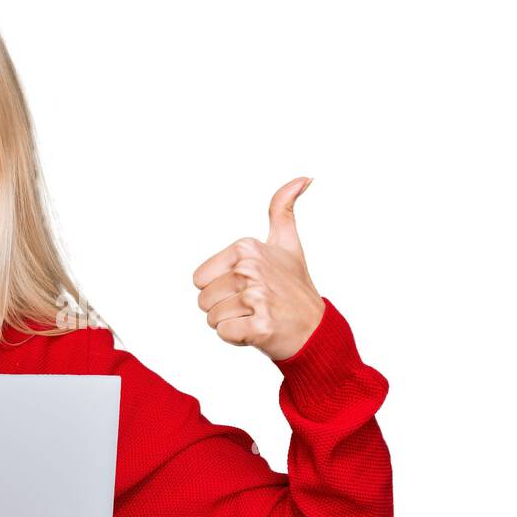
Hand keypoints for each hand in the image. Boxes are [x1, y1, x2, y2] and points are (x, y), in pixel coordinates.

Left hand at [192, 177, 327, 360]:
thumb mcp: (288, 243)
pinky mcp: (260, 325)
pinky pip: (225, 334)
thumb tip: (303, 178)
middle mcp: (250, 268)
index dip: (220, 288)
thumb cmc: (295, 287)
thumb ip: (283, 208)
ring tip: (257, 316)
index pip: (200, 279)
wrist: (316, 328)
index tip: (248, 287)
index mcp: (247, 247)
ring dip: (231, 324)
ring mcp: (256, 297)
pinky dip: (238, 338)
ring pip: (212, 319)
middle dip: (224, 308)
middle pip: (203, 300)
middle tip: (253, 306)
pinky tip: (259, 330)